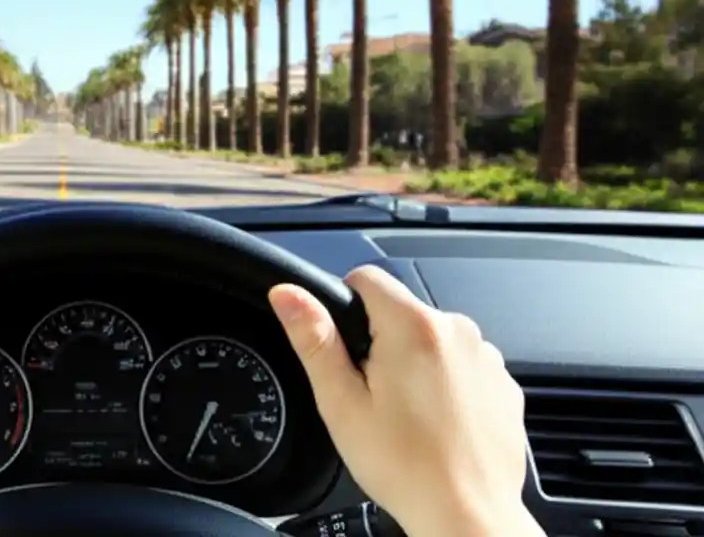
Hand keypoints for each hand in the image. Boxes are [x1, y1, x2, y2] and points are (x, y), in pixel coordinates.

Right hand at [269, 266, 542, 536]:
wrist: (466, 515)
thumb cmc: (404, 466)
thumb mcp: (340, 402)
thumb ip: (314, 339)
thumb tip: (287, 293)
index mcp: (412, 327)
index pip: (367, 278)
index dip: (346, 307)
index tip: (346, 347)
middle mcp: (457, 331)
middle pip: (402, 313)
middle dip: (382, 344)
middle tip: (373, 396)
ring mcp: (487, 358)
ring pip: (434, 342)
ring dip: (417, 365)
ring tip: (408, 417)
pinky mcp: (504, 384)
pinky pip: (464, 368)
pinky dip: (448, 387)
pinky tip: (437, 425)